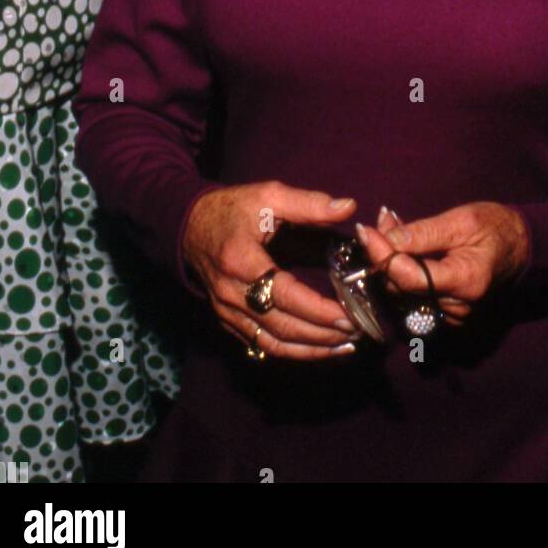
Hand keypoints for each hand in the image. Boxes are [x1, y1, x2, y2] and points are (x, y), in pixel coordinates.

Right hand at [182, 181, 360, 359]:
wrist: (189, 227)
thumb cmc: (232, 209)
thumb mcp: (269, 196)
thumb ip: (309, 204)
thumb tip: (348, 207)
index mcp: (242, 261)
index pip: (286, 295)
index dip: (319, 311)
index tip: (350, 316)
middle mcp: (232, 294)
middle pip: (282, 327)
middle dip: (322, 336)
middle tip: (358, 332)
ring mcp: (227, 312)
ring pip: (271, 344)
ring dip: (310, 351)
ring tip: (344, 346)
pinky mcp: (227, 321)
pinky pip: (260, 344)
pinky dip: (291, 351)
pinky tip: (315, 349)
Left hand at [361, 202, 530, 326]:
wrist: (519, 247)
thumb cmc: (495, 228)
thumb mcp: (462, 221)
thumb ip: (424, 233)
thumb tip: (387, 239)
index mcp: (465, 282)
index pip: (409, 277)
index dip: (383, 255)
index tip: (365, 232)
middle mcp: (456, 307)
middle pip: (401, 289)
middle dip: (383, 256)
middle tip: (377, 224)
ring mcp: (451, 315)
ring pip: (403, 294)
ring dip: (390, 263)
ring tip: (388, 229)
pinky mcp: (444, 313)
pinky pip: (413, 295)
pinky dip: (402, 272)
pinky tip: (401, 246)